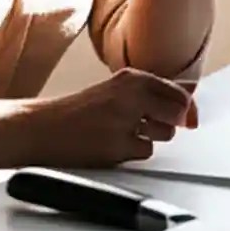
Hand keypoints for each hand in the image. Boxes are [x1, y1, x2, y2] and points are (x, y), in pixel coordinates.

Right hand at [15, 68, 198, 168]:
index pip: (178, 91)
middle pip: (177, 113)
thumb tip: (190, 95)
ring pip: (164, 134)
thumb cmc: (76, 112)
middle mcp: (131, 95)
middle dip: (168, 122)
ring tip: (121, 132)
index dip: (184, 106)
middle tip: (143, 123)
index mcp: (131, 77)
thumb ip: (152, 93)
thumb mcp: (115, 92)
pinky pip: (144, 152)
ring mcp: (124, 120)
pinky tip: (112, 145)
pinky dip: (132, 153)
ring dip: (149, 137)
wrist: (39, 128)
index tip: (182, 114)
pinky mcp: (117, 145)